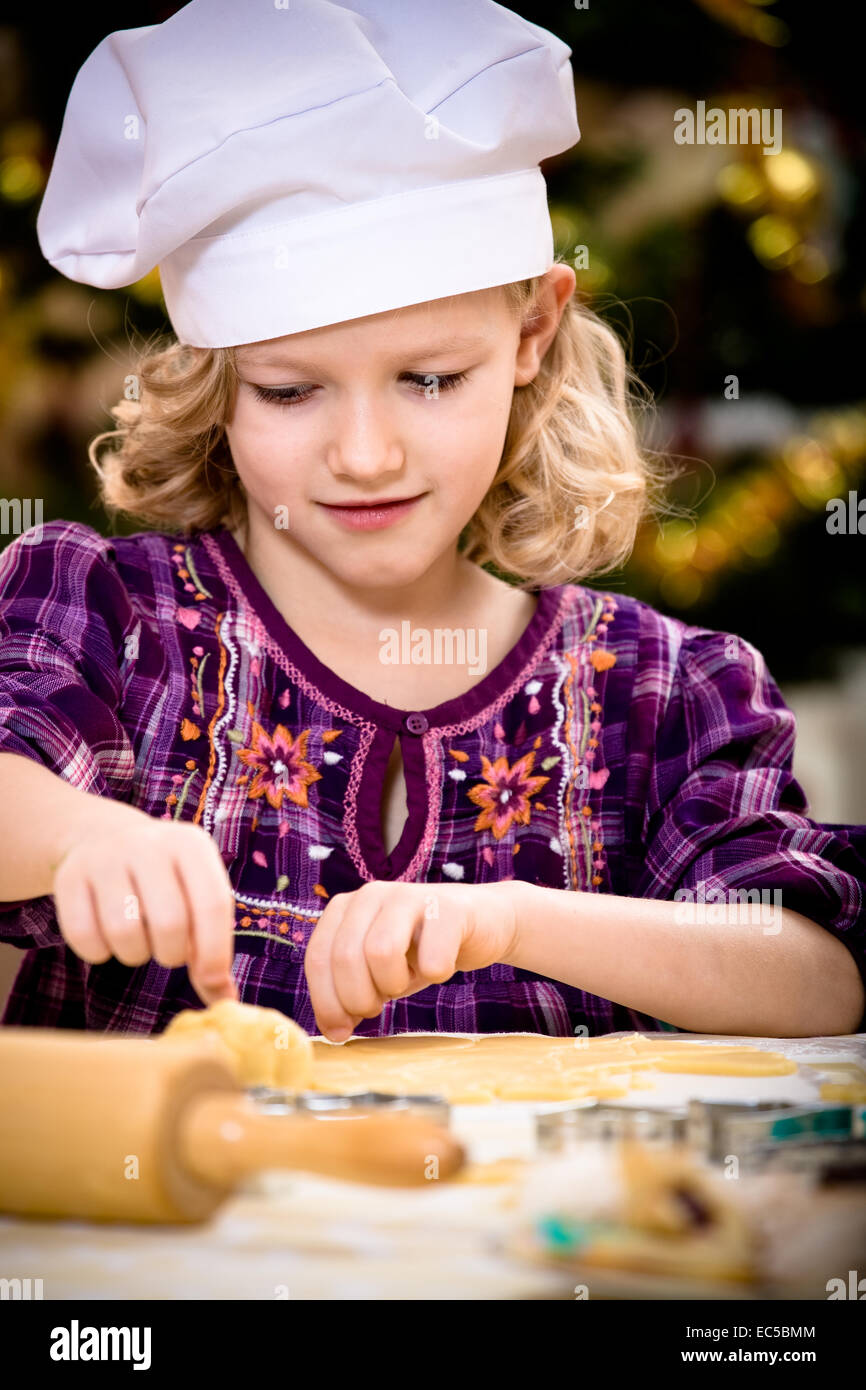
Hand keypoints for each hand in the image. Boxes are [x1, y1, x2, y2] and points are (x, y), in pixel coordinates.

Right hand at [49, 801, 237, 1006]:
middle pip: (169, 924)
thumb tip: (225, 1000)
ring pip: (124, 933)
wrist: (102, 839)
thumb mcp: (195, 894)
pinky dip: (98, 952)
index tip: (210, 979)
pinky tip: (106, 936)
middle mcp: (149, 844)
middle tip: (168, 950)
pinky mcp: (69, 877)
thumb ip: (212, 945)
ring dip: (135, 953)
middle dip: (172, 954)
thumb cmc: (164, 881)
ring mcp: (105, 857)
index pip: (213, 904)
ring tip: (139, 938)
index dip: (215, 951)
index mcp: (191, 845)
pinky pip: (85, 937)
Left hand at [303, 879, 519, 1041]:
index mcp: (345, 908)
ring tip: (406, 982)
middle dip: (359, 998)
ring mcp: (409, 896)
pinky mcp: (448, 908)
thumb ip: (349, 994)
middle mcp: (371, 894)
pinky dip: (436, 975)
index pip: (318, 958)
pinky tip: (441, 966)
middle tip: (379, 1006)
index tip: (341, 1031)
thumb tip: (334, 1032)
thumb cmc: (421, 951)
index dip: (326, 1002)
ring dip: (393, 984)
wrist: (484, 923)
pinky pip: (432, 958)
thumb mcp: (377, 973)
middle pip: (346, 957)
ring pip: (381, 951)